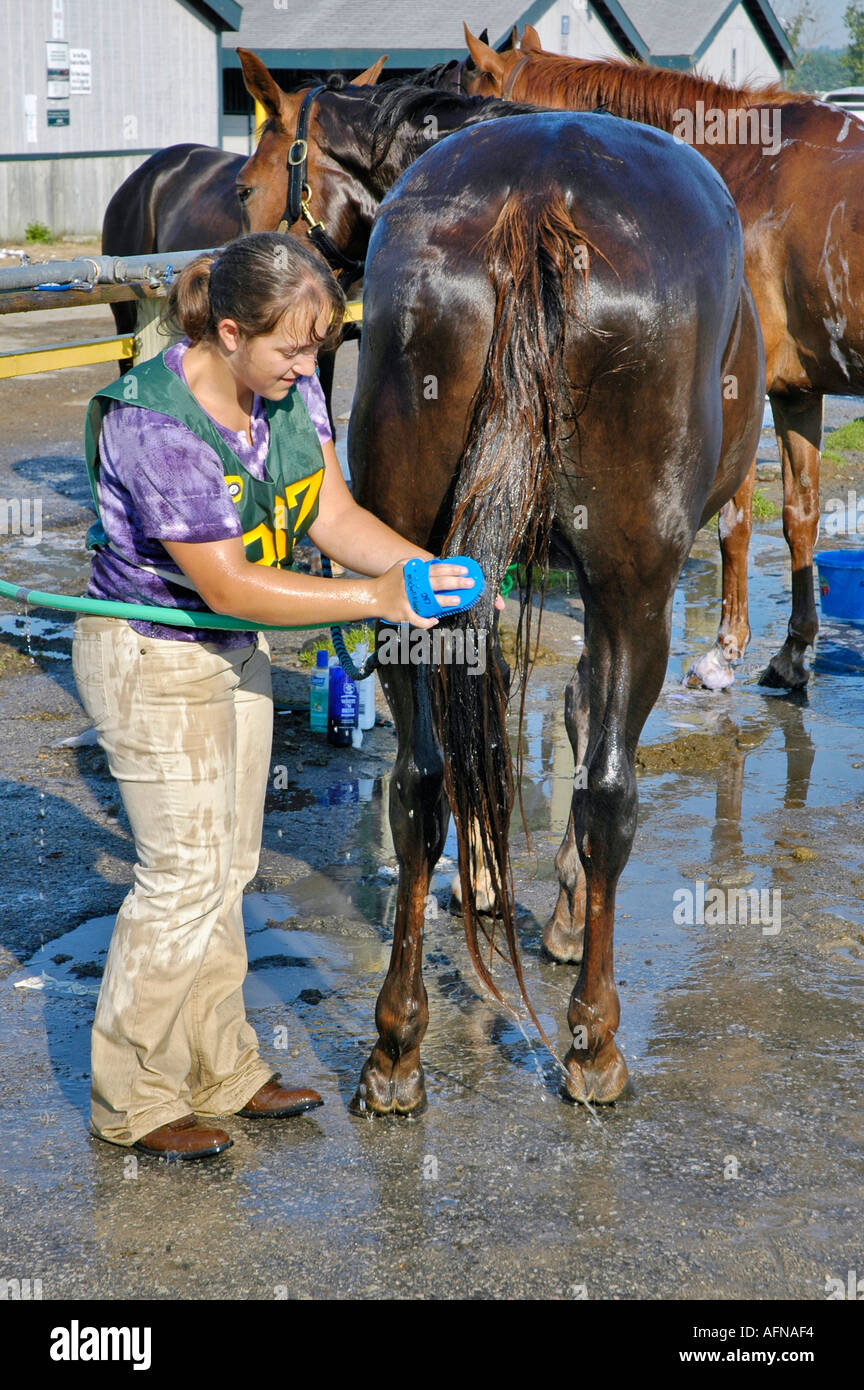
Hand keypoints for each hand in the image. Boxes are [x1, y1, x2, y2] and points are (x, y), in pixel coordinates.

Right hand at [373, 561, 502, 626]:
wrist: (372, 596)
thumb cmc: (389, 581)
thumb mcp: (401, 566)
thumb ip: (417, 564)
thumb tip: (436, 562)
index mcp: (413, 573)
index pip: (436, 569)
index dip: (451, 569)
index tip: (465, 570)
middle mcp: (411, 584)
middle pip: (437, 582)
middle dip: (456, 582)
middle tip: (470, 583)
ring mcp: (407, 599)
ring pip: (430, 601)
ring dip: (445, 600)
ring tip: (458, 600)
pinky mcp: (403, 613)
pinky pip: (417, 619)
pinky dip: (426, 622)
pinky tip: (435, 620)